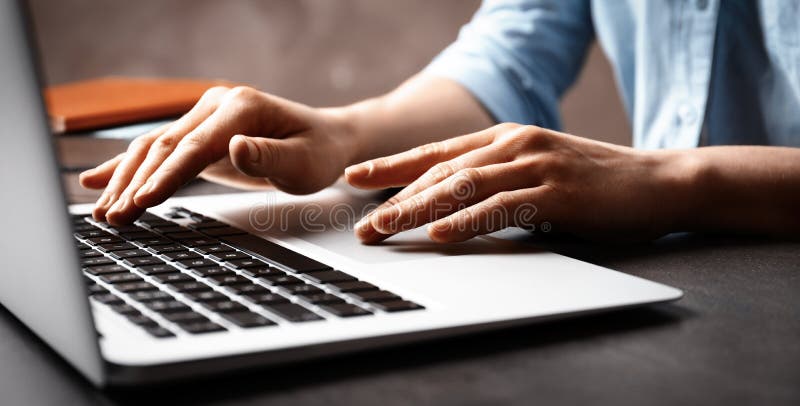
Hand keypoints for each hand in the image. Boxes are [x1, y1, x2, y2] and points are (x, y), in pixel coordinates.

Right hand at [79, 86, 355, 224]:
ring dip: (126, 179)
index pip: (196, 146)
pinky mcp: (199, 132)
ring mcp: (204, 116)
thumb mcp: (305, 162)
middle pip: (165, 145)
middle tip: (114, 218)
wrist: (325, 138)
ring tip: (103, 213)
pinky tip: (98, 180)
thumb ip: (270, 156)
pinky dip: (129, 166)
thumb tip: (236, 148)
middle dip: (136, 183)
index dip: (168, 175)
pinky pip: (159, 149)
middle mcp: (217, 105)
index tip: (143, 201)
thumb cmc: (318, 152)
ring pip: (154, 147)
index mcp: (242, 107)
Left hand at [345, 123, 694, 242]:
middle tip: (361, 224)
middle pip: (441, 172)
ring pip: (462, 188)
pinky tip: (440, 233)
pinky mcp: (556, 192)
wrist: (658, 181)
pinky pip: (502, 208)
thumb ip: (499, 181)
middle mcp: (514, 145)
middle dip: (395, 198)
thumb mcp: (538, 172)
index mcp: (506, 139)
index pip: (437, 153)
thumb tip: (452, 204)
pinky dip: (467, 222)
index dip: (394, 166)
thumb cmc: (595, 183)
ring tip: (384, 229)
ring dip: (418, 210)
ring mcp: (535, 165)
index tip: (357, 179)